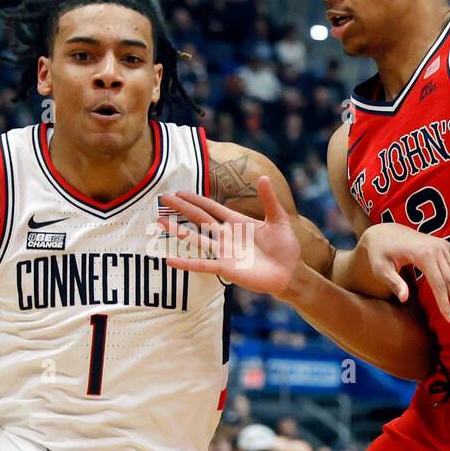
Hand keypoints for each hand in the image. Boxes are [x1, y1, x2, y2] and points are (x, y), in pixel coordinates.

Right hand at [159, 177, 302, 297]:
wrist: (289, 273)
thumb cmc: (285, 248)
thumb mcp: (278, 219)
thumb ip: (269, 200)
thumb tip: (264, 177)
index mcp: (237, 222)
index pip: (211, 207)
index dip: (196, 199)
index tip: (180, 192)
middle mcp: (226, 235)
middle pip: (199, 218)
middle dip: (182, 208)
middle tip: (164, 199)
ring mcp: (224, 252)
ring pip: (196, 238)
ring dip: (178, 230)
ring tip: (159, 221)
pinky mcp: (225, 268)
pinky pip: (202, 265)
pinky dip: (186, 262)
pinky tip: (170, 260)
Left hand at [356, 223, 449, 323]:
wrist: (385, 232)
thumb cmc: (380, 253)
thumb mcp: (380, 268)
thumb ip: (393, 283)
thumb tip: (404, 299)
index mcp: (423, 255)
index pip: (439, 285)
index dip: (447, 304)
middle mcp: (437, 249)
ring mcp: (443, 246)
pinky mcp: (445, 246)